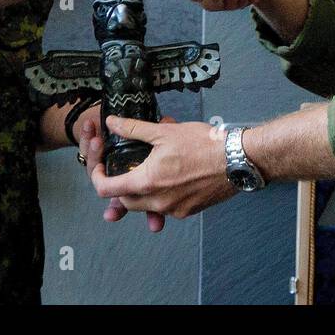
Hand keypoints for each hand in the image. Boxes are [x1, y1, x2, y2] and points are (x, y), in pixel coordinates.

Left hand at [90, 116, 236, 219]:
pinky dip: (161, 195)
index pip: (107, 190)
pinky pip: (165, 207)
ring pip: (146, 206)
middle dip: (120, 186)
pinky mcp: (188, 211)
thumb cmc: (204, 144)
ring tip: (150, 170)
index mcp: (148, 182)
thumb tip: (112, 123)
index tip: (100, 167)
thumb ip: (134, 129)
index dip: (97, 177)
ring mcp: (174, 210)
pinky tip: (171, 177)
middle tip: (125, 167)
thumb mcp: (165, 131)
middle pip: (125, 201)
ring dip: (141, 191)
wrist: (238, 160)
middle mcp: (159, 202)